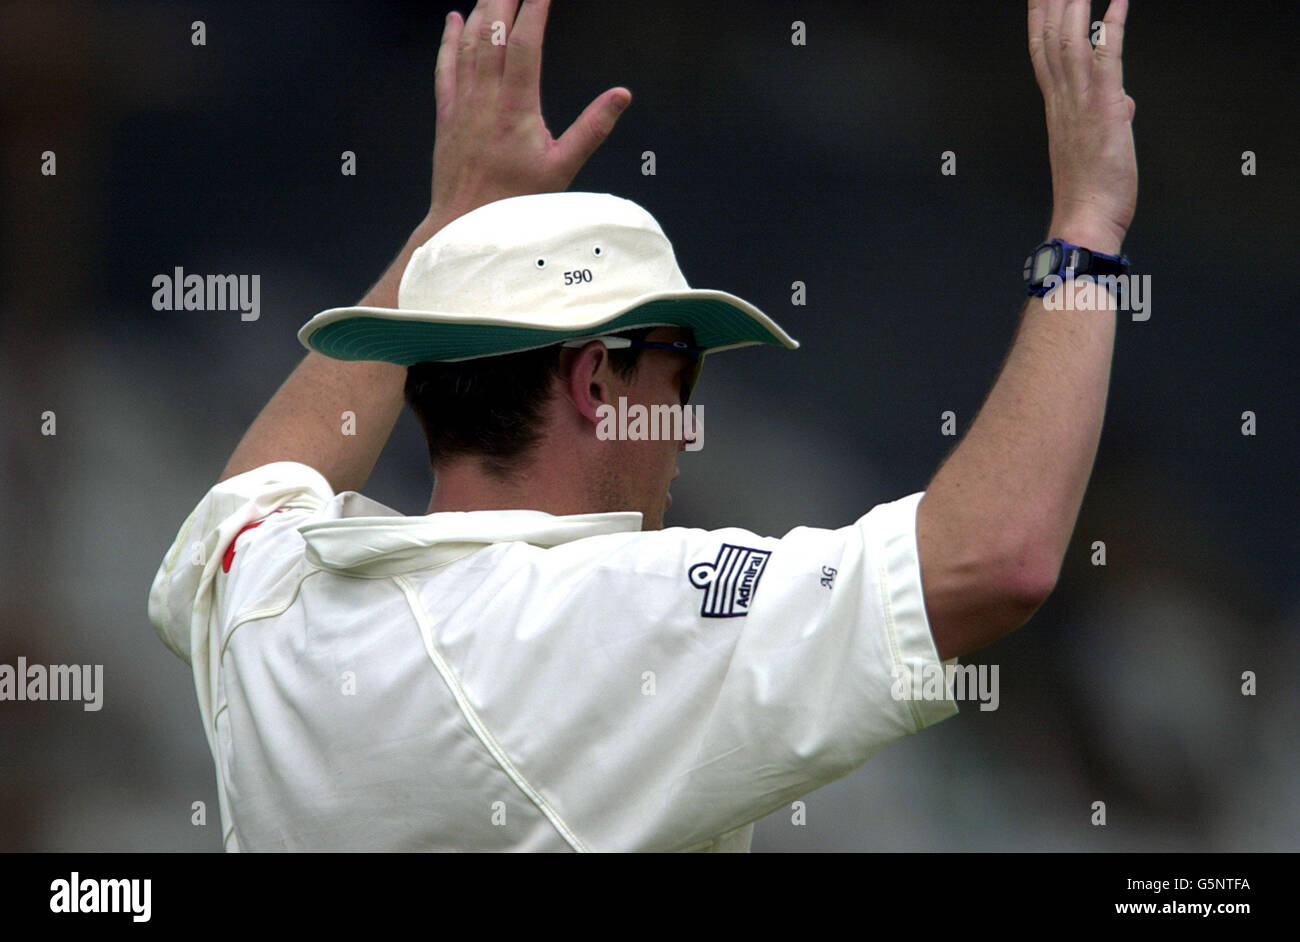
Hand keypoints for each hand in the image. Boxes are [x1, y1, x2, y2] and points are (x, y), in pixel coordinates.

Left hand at [427, 0, 631, 226]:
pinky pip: (445, 67)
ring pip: (469, 44)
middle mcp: (485, 99)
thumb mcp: (563, 169)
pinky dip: (449, 40)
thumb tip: (620, 96)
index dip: (534, 11)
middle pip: (493, 33)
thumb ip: (592, 128)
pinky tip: (454, 20)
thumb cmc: (514, 202)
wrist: (463, 224)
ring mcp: (462, 104)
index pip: (525, 44)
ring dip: (482, 11)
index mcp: (516, 108)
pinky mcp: (446, 114)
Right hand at [1028, 0, 1136, 254]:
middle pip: (1050, 40)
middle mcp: (1063, 100)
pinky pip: (1106, 58)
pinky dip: (1112, 27)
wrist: (1084, 220)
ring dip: (1072, 5)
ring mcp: (1081, 102)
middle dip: (1048, 4)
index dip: (1039, 22)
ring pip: (1071, 41)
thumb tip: (1123, 103)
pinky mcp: (1105, 107)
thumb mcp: (1100, 149)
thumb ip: (1109, 117)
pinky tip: (1117, 2)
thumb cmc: (1088, 194)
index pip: (1043, 55)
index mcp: (1058, 109)